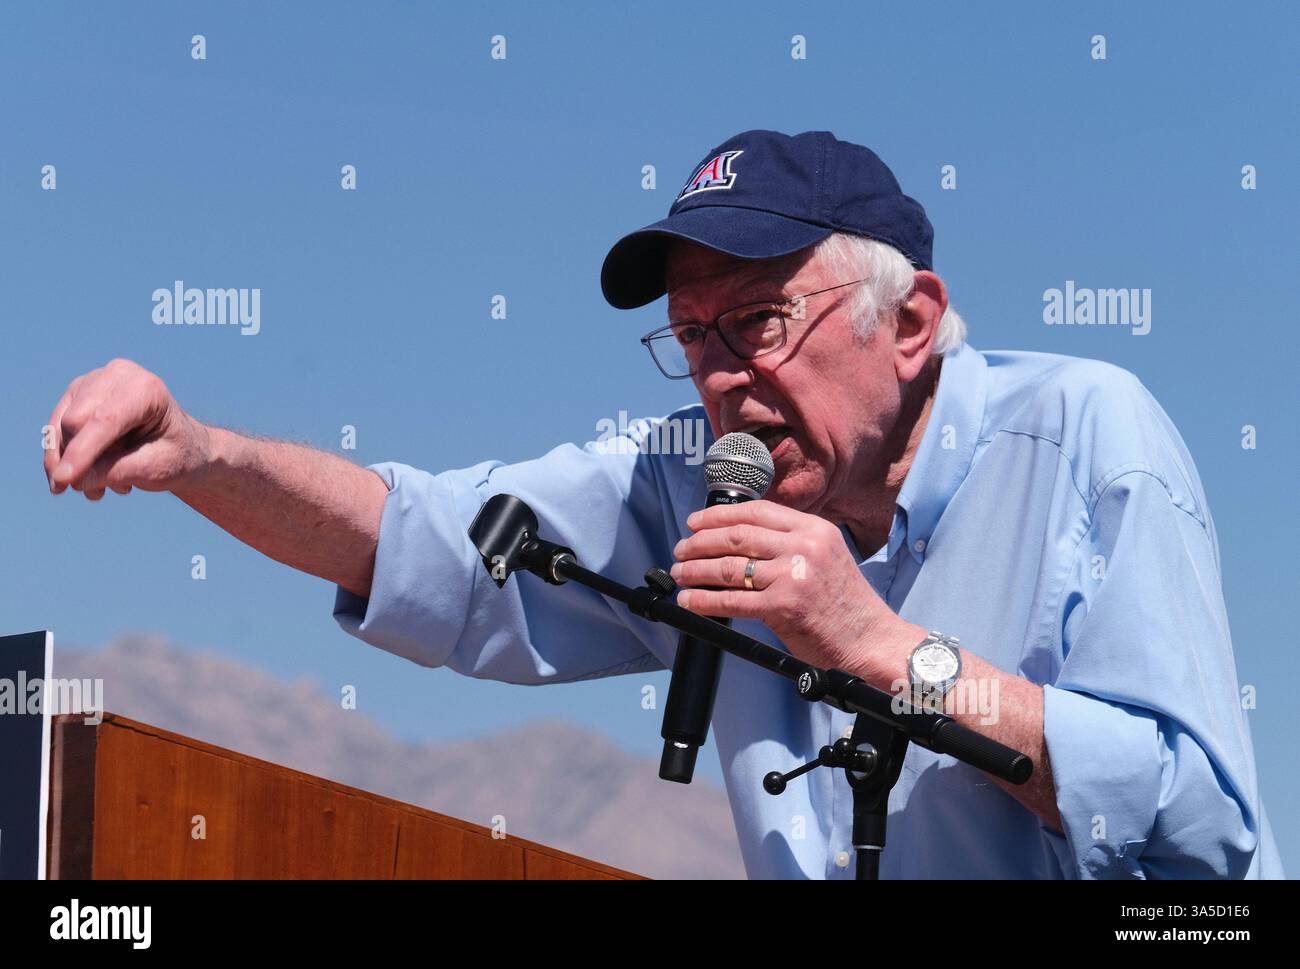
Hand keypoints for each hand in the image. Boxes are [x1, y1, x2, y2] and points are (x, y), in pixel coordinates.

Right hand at [43, 358, 211, 499]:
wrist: (178, 448)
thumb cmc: (173, 457)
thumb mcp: (156, 470)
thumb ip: (116, 472)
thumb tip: (70, 479)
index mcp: (146, 389)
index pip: (105, 420)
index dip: (82, 451)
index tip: (64, 481)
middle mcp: (117, 376)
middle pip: (76, 422)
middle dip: (79, 460)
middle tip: (106, 491)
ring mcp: (92, 382)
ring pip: (60, 427)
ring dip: (73, 464)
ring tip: (102, 490)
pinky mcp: (76, 395)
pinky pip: (54, 430)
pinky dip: (65, 458)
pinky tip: (89, 479)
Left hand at [670, 500, 921, 684]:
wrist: (871, 640)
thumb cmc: (846, 605)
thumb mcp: (825, 557)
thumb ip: (789, 544)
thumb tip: (737, 541)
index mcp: (814, 529)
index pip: (757, 511)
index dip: (718, 515)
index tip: (696, 522)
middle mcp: (804, 546)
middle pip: (737, 536)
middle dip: (700, 542)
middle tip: (681, 550)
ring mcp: (794, 575)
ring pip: (729, 566)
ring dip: (696, 570)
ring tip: (680, 574)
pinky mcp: (784, 606)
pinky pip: (732, 600)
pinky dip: (704, 600)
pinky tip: (689, 600)